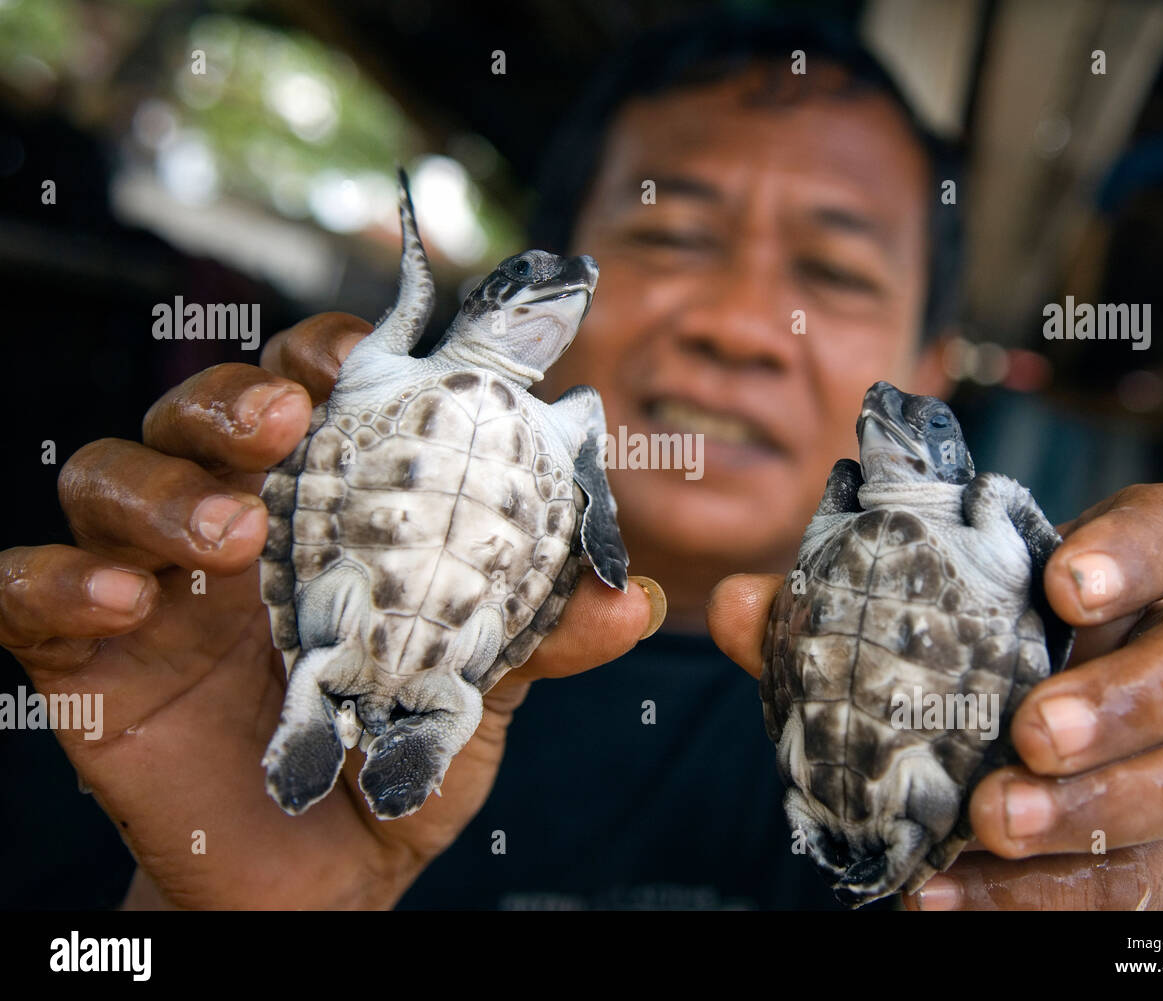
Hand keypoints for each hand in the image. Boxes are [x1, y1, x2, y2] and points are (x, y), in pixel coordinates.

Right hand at [0, 313, 655, 909]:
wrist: (330, 875)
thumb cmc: (400, 754)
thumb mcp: (480, 691)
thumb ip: (541, 634)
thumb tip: (632, 596)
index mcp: (324, 510)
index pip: (305, 392)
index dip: (320, 357)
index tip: (350, 359)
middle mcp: (232, 525)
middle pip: (198, 412)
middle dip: (229, 400)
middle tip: (278, 423)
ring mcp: (152, 586)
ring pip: (109, 477)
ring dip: (159, 487)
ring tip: (225, 536)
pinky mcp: (84, 659)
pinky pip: (26, 591)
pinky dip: (56, 581)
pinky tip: (118, 603)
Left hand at [707, 484, 1162, 909]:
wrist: (1079, 790)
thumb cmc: (988, 682)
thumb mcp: (925, 636)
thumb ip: (834, 615)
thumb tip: (738, 606)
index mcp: (1121, 585)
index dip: (1137, 550)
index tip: (1064, 587)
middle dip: (1128, 694)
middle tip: (1032, 732)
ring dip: (1094, 808)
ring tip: (993, 824)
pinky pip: (1135, 882)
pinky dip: (1043, 897)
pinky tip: (952, 896)